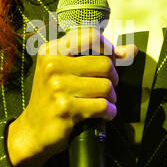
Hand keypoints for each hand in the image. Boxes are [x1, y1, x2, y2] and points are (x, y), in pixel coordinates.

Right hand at [15, 25, 136, 162]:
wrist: (34, 130)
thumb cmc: (53, 97)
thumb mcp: (66, 71)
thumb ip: (98, 56)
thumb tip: (131, 50)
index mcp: (52, 51)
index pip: (91, 36)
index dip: (108, 48)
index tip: (111, 60)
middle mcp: (52, 65)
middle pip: (105, 63)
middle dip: (112, 78)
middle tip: (106, 88)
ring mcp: (57, 87)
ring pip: (106, 86)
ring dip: (111, 98)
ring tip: (103, 102)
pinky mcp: (65, 108)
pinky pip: (102, 106)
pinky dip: (109, 112)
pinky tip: (103, 114)